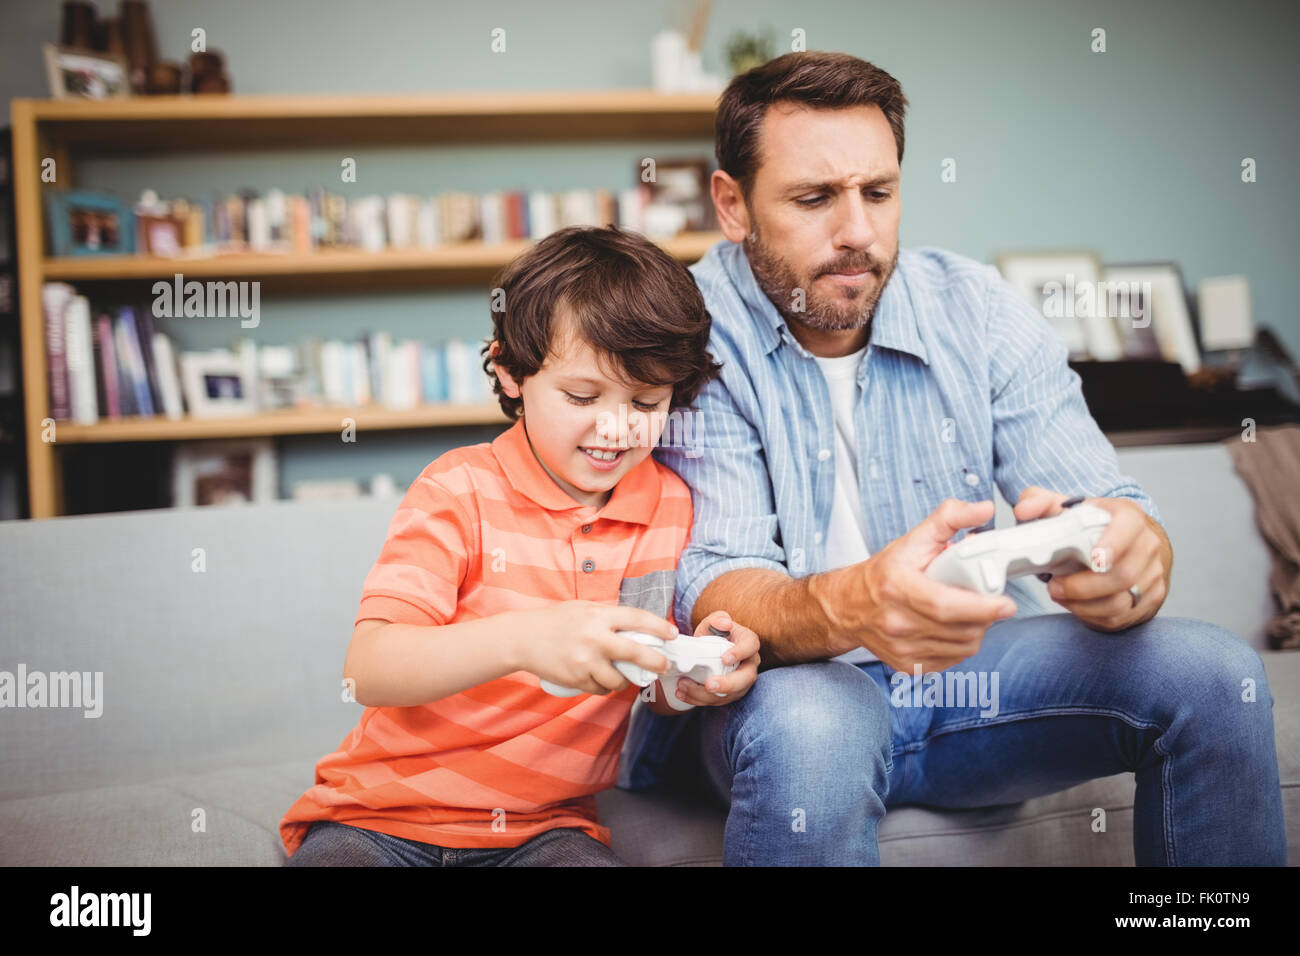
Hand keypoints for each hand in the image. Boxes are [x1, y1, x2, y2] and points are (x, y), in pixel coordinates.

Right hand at [518, 601, 677, 695]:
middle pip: (636, 653)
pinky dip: (603, 686)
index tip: (672, 634)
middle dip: (656, 662)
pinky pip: (600, 689)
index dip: (659, 628)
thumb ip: (608, 616)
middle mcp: (595, 638)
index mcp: (598, 616)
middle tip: (664, 666)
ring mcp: (586, 661)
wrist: (522, 639)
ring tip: (620, 674)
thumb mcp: (583, 609)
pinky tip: (597, 678)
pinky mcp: (577, 679)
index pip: (637, 619)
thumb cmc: (555, 621)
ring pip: (619, 679)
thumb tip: (638, 627)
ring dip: (624, 680)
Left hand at [670, 610, 760, 706]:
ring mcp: (741, 682)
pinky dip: (697, 699)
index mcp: (748, 642)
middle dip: (727, 684)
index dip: (740, 653)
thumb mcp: (713, 623)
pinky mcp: (729, 695)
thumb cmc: (714, 635)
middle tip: (709, 685)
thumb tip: (724, 623)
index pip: (750, 646)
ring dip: (705, 694)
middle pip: (746, 678)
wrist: (708, 651)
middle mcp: (749, 664)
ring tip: (683, 686)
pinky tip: (682, 693)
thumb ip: (717, 619)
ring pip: (730, 694)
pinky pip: (716, 701)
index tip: (724, 658)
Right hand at [824, 499, 1018, 672]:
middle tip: (990, 601)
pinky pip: (951, 660)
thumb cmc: (884, 573)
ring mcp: (901, 648)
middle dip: (986, 616)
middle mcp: (896, 622)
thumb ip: (949, 518)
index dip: (981, 608)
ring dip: (977, 631)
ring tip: (971, 612)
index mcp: (897, 588)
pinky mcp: (908, 666)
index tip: (1006, 603)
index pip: (945, 606)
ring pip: (961, 648)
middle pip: (960, 629)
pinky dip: (962, 646)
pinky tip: (955, 629)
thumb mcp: (913, 539)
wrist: (848, 606)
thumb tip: (983, 509)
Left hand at [1013, 486, 1169, 631]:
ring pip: (1121, 601)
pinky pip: (1121, 617)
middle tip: (1054, 586)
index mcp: (1128, 516)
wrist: (1122, 544)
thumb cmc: (1090, 526)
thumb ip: (1039, 502)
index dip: (1113, 544)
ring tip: (1060, 595)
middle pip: (1122, 575)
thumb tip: (1023, 509)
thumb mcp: (1065, 508)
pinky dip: (1092, 615)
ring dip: (1084, 605)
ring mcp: (1152, 574)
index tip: (1095, 559)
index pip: (1128, 527)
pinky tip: (1076, 605)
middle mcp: (1147, 545)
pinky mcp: (1150, 599)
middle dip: (1083, 587)